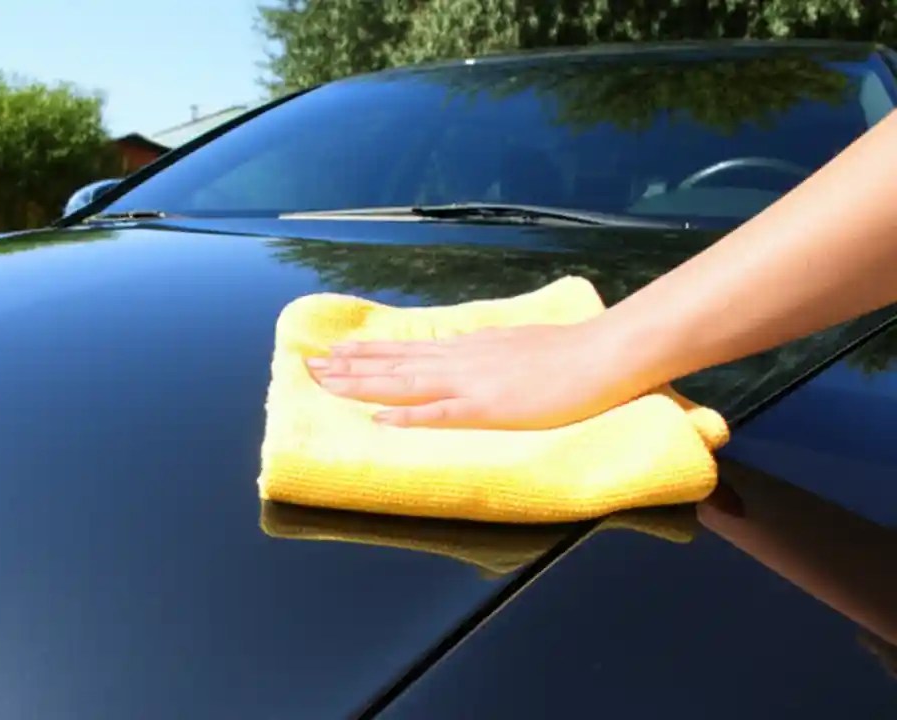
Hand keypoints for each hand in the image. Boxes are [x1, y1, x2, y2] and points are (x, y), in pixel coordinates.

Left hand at [307, 320, 645, 429]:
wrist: (604, 353)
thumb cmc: (570, 352)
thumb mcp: (517, 345)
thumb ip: (487, 354)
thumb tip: (465, 356)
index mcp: (468, 349)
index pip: (407, 351)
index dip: (367, 354)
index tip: (333, 354)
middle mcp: (460, 361)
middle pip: (394, 364)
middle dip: (348, 367)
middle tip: (308, 366)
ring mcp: (472, 383)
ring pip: (405, 383)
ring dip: (362, 384)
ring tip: (325, 383)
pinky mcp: (490, 408)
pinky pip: (442, 414)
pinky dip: (408, 416)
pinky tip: (380, 419)